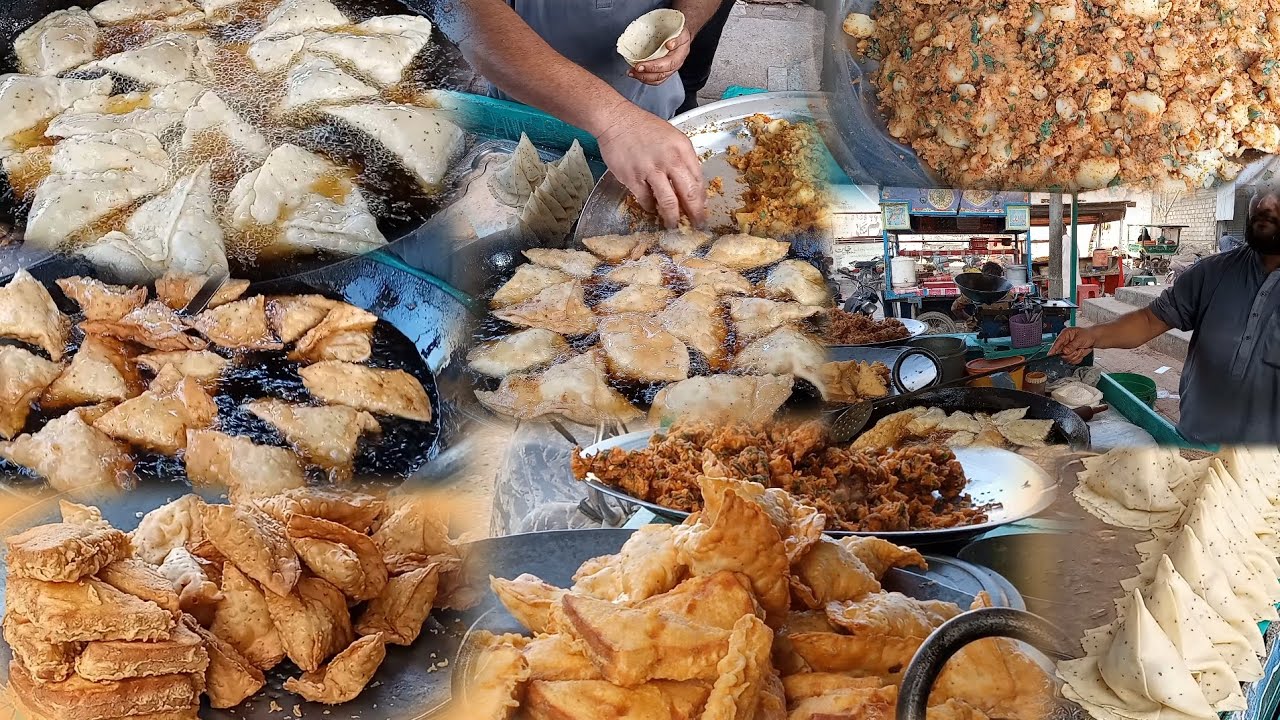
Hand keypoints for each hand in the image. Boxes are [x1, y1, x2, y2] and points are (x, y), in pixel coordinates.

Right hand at [596, 103, 705, 228]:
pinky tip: (651, 208)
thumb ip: (682, 159)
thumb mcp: (672, 137)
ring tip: (673, 225)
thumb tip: (689, 183)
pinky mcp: (633, 178)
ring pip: (668, 202)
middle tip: (696, 225)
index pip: (698, 180)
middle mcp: (670, 160)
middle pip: (688, 193)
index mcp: (683, 149)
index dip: (701, 199)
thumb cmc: (644, 128)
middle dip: (694, 213)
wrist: (617, 120)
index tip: (702, 210)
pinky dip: (649, 207)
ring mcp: (651, 170)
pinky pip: (646, 199)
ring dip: (672, 217)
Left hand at [628, 29, 691, 85]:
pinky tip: (636, 74)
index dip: (653, 66)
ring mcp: (670, 69)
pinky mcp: (664, 70)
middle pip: (661, 74)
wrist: (680, 34)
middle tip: (634, 69)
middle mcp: (676, 64)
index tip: (640, 65)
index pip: (668, 64)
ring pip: (658, 79)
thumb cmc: (679, 32)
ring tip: (632, 73)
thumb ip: (677, 38)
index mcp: (680, 55)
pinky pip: (655, 79)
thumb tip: (670, 45)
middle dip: (646, 74)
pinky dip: (645, 78)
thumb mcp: (682, 31)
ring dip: (643, 78)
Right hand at [1050, 327, 1096, 363]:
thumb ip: (1072, 345)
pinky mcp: (1071, 354)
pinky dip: (1078, 358)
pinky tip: (1080, 352)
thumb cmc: (1088, 335)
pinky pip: (1072, 360)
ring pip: (1067, 358)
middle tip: (1077, 350)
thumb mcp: (1080, 339)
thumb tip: (1065, 351)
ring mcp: (1067, 349)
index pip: (1057, 342)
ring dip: (1075, 355)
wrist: (1094, 339)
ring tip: (1080, 350)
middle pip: (1061, 352)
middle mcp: (1065, 342)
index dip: (1053, 349)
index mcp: (1065, 335)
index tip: (1050, 354)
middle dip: (1070, 353)